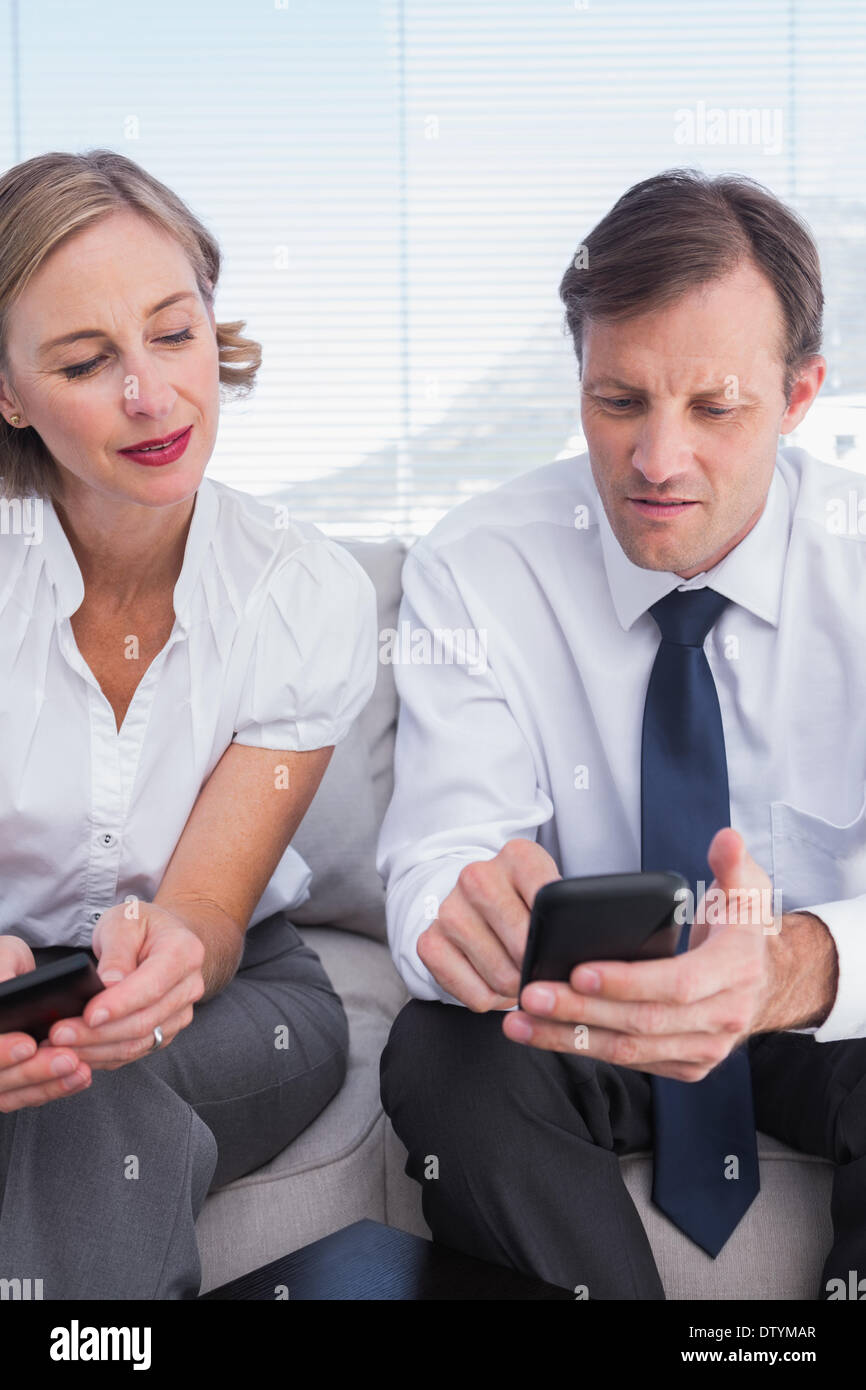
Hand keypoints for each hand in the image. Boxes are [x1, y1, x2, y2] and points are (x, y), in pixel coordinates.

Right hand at [0, 935, 91, 1111]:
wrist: (7, 977)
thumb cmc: (4, 963)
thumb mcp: (4, 956)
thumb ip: (3, 970)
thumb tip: (5, 987)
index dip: (1, 1051)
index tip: (28, 1044)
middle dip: (32, 1071)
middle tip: (68, 1059)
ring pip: (9, 1094)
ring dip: (47, 1085)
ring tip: (81, 1069)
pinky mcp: (9, 1083)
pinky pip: (26, 1096)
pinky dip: (53, 1088)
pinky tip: (80, 1076)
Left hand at [46, 901, 205, 1070]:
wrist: (162, 936)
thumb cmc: (141, 926)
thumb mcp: (124, 922)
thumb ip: (117, 952)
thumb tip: (107, 985)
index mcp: (185, 953)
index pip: (152, 986)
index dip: (120, 1004)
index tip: (88, 1014)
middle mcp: (189, 986)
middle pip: (145, 1020)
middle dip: (99, 1032)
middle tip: (60, 1034)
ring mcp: (180, 1012)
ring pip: (139, 1042)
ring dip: (98, 1049)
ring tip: (62, 1046)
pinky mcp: (166, 1031)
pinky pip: (135, 1051)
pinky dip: (104, 1055)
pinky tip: (79, 1051)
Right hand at [418, 838, 560, 1009]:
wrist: (469, 898)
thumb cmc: (522, 901)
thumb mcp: (549, 892)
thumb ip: (565, 913)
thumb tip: (579, 953)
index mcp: (517, 856)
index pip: (550, 900)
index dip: (560, 937)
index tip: (565, 950)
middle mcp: (477, 877)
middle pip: (523, 946)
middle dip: (538, 969)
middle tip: (543, 971)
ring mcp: (449, 910)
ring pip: (501, 977)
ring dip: (516, 988)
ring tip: (518, 973)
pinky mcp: (429, 942)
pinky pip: (476, 995)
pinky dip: (491, 999)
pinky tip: (492, 979)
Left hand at [503, 828, 773, 1079]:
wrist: (766, 986)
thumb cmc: (742, 933)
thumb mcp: (748, 892)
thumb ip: (733, 864)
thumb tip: (725, 838)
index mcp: (735, 973)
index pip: (676, 985)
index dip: (626, 982)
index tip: (578, 970)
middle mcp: (722, 1020)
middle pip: (641, 1023)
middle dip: (581, 1011)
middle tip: (531, 993)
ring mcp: (702, 1049)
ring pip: (628, 1050)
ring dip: (569, 1038)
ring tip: (520, 1021)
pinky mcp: (684, 1065)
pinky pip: (627, 1061)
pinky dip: (583, 1048)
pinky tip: (542, 1034)